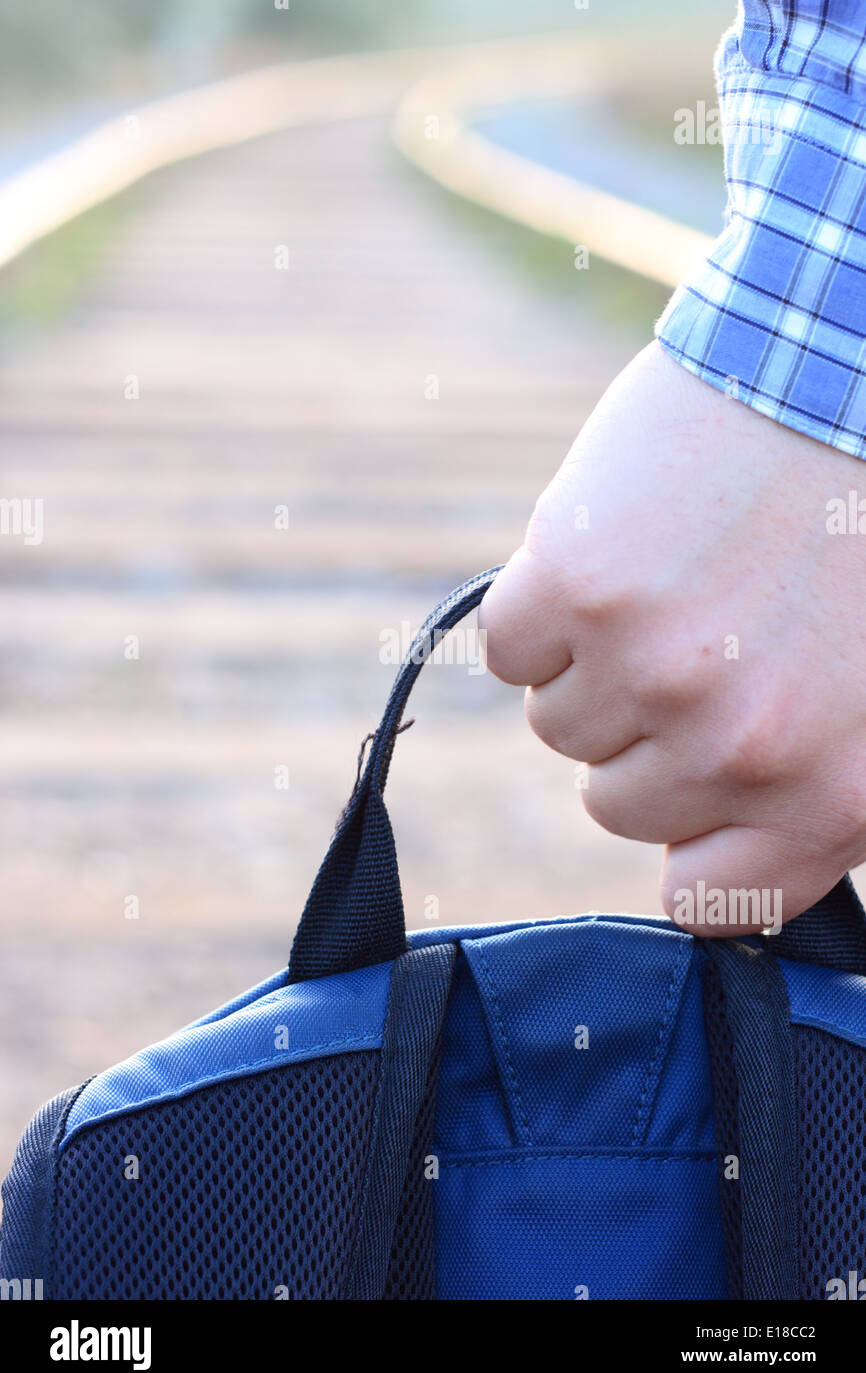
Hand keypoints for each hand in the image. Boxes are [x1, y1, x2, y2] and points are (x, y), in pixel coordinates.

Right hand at [480, 341, 865, 934]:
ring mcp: (650, 669)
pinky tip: (610, 552)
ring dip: (597, 662)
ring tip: (670, 578)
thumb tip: (698, 857)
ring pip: (558, 726)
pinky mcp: (574, 588)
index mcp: (833, 790)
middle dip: (645, 731)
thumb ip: (809, 791)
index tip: (688, 810)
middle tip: (700, 636)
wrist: (845, 361)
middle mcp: (738, 749)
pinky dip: (542, 610)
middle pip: (616, 804)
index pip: (711, 902)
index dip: (688, 851)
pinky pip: (509, 651)